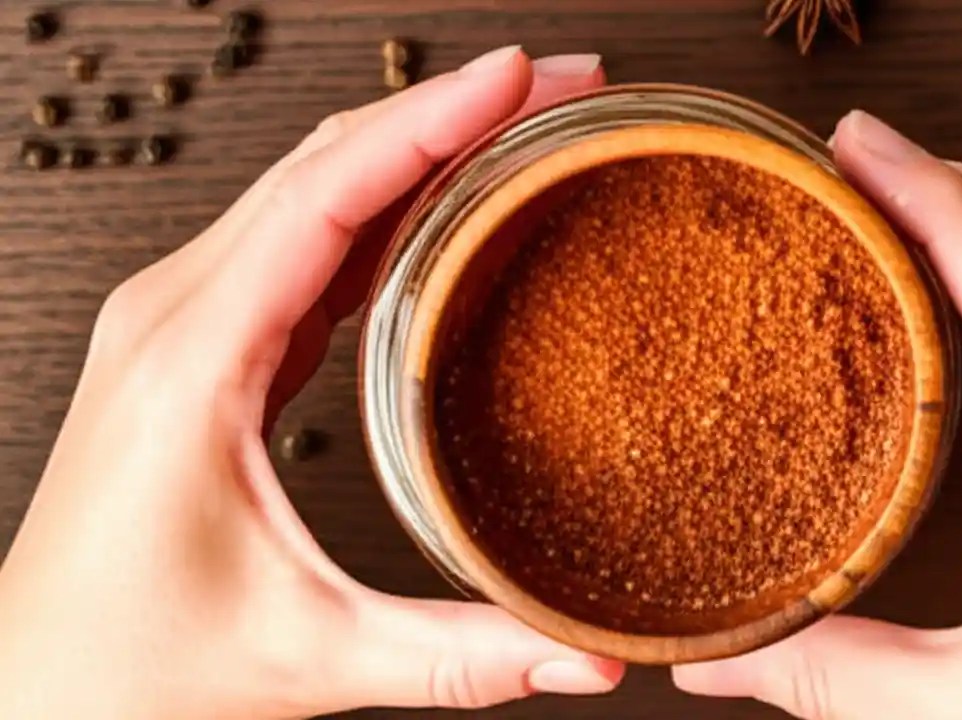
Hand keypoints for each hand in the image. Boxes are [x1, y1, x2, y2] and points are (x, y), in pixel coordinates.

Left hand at [0, 47, 622, 719]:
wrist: (38, 686)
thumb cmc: (132, 664)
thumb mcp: (309, 654)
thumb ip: (457, 654)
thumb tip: (581, 654)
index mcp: (194, 361)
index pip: (324, 197)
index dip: (427, 123)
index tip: (513, 77)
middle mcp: (178, 317)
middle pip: (325, 163)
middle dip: (447, 110)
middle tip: (555, 87)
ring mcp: (185, 322)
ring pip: (313, 188)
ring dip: (416, 144)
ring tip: (518, 126)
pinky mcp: (207, 343)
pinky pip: (303, 239)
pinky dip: (381, 202)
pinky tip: (441, 204)